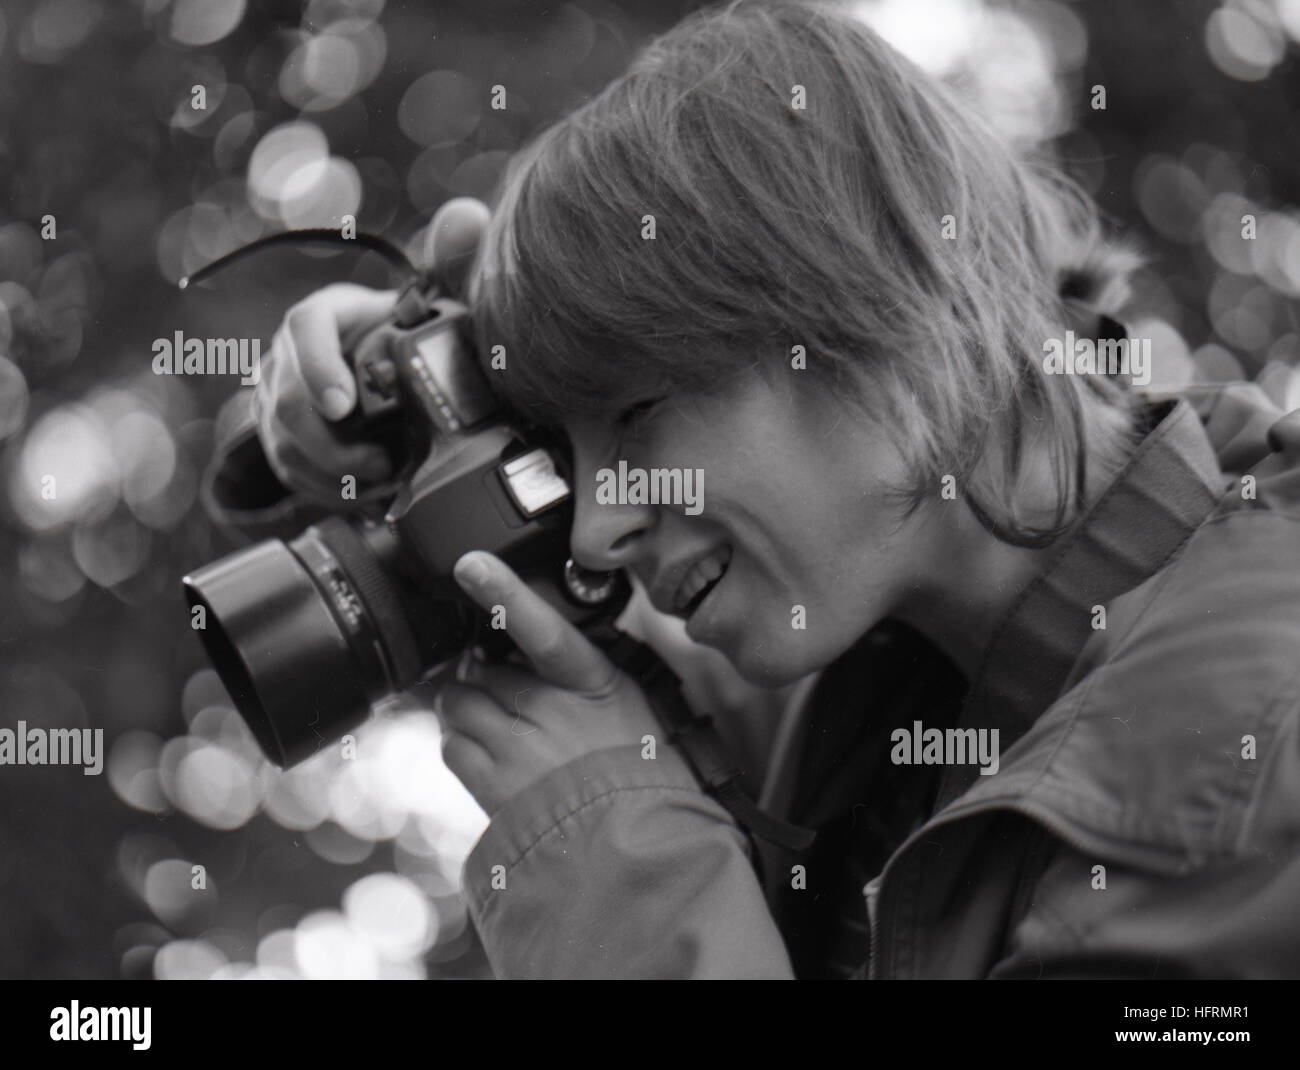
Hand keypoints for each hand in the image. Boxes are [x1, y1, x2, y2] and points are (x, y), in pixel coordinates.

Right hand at [253, 197, 490, 498]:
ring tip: (384, 480)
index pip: (304, 328)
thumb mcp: (435, 301)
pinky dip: (331, 492)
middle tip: (384, 463)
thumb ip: (453, 262)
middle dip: (333, 443)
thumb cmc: (409, 335)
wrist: (381, 373)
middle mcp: (286, 357)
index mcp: (322, 316)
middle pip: (286, 402)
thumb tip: (469, 215)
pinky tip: (367, 496)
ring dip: (334, 473)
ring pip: (285, 445)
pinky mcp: (281, 443)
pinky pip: (292, 475)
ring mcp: (276, 402)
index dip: (319, 367)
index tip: (346, 406)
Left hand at [436, 551, 663, 815]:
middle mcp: (551, 712)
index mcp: (592, 682)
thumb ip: (579, 665)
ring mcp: (518, 751)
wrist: (631, 838)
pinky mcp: (492, 786)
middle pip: (483, 669)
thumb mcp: (628, 697)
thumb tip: (530, 637)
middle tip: (508, 693)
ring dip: (467, 707)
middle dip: (485, 675)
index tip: (471, 563)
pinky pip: (452, 745)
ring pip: (459, 703)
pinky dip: (460, 741)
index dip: (505, 593)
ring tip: (496, 722)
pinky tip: (489, 751)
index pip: (545, 630)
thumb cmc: (636, 761)